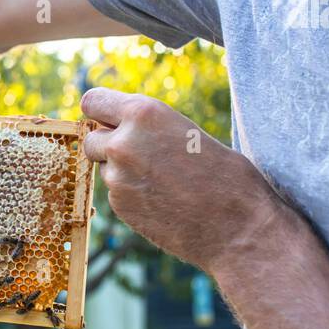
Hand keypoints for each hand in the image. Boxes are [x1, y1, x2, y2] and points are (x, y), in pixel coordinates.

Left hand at [81, 87, 290, 277]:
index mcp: (143, 113)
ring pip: (104, 166)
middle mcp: (123, 143)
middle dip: (108, 144)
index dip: (100, 112)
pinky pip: (116, 192)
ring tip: (163, 180)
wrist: (237, 227)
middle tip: (141, 154)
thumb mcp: (185, 130)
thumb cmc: (226, 175)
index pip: (92, 101)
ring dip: (122, 170)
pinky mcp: (119, 206)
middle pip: (91, 137)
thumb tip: (121, 127)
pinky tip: (163, 200)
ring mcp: (117, 178)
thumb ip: (148, 126)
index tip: (111, 120)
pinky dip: (131, 194)